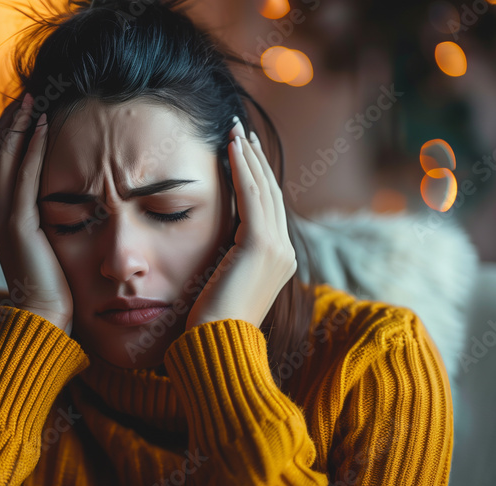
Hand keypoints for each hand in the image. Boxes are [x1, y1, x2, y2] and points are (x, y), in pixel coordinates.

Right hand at [0, 93, 73, 333]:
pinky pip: (24, 175)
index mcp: (2, 214)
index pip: (1, 161)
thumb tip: (69, 205)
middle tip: (30, 92)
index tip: (31, 107)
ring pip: (5, 156)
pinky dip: (31, 147)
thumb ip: (49, 222)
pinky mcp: (18, 223)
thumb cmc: (53, 287)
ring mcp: (4, 216)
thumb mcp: (49, 245)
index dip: (13, 131)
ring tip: (35, 97)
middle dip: (12, 119)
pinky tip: (44, 124)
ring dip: (20, 124)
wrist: (42, 318)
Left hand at [185, 117, 297, 330]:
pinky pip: (252, 196)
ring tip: (235, 130)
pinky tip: (230, 147)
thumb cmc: (210, 321)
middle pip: (271, 192)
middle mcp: (284, 251)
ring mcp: (277, 248)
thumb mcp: (222, 281)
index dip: (256, 176)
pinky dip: (242, 168)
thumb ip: (227, 257)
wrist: (217, 344)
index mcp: (279, 260)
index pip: (268, 208)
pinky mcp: (260, 246)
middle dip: (255, 158)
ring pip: (263, 189)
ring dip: (248, 156)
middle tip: (241, 130)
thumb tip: (215, 241)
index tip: (242, 151)